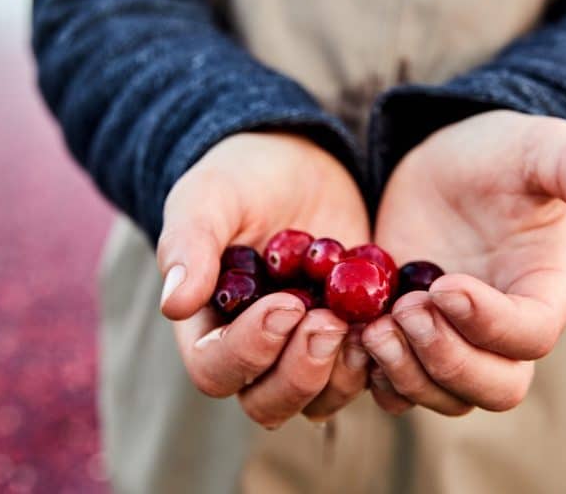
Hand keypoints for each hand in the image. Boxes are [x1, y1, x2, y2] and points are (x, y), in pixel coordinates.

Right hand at [156, 133, 370, 426]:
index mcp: (208, 328)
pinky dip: (381, 358)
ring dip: (343, 372)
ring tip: (364, 324)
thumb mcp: (209, 198)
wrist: (298, 163)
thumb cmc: (241, 179)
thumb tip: (174, 305)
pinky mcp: (351, 338)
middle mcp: (255, 353)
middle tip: (327, 321)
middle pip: (269, 403)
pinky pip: (367, 374)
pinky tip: (391, 319)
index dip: (250, 351)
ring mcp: (306, 350)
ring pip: (321, 400)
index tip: (285, 304)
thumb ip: (189, 245)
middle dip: (301, 371)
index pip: (217, 371)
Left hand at [364, 111, 565, 414]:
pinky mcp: (410, 338)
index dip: (489, 324)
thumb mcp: (542, 148)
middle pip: (492, 389)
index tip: (444, 284)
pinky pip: (396, 387)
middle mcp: (502, 331)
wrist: (452, 166)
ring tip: (374, 326)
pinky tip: (351, 333)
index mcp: (543, 293)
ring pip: (443, 397)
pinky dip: (372, 375)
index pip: (531, 337)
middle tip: (407, 310)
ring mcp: (454, 340)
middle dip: (447, 361)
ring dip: (406, 375)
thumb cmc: (506, 155)